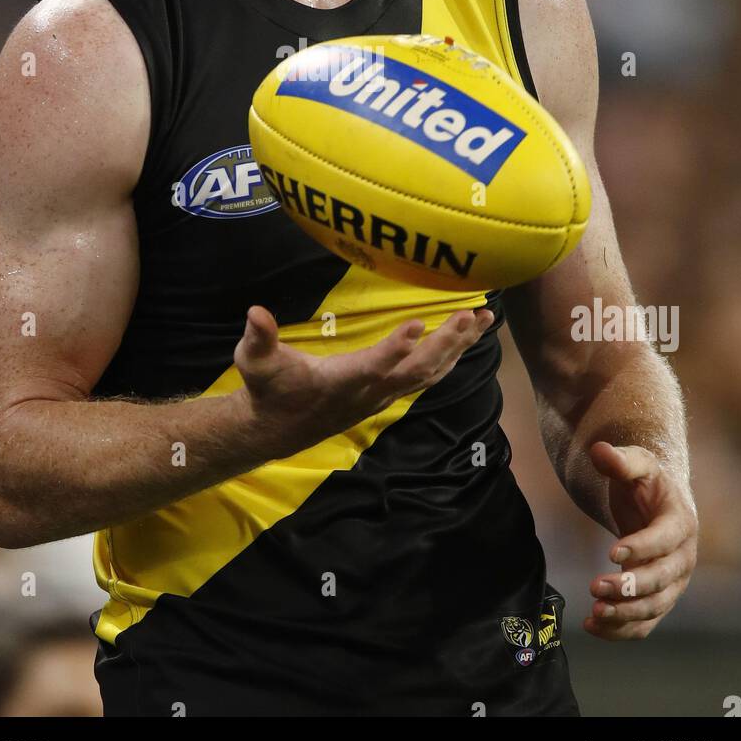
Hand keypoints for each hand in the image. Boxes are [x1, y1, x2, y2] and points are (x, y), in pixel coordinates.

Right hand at [233, 302, 494, 458]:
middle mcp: (369, 392)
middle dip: (446, 344)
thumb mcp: (255, 363)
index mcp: (340, 381)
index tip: (419, 323)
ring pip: (429, 374)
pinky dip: (450, 357)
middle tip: (472, 314)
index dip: (394, 348)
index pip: (373, 365)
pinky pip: (427, 376)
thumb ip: (258, 339)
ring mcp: (382, 395)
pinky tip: (466, 339)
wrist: (276, 428)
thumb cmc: (268, 389)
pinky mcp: (388, 392)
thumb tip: (255, 313)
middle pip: (416, 370)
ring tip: (485, 320)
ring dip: (458, 348)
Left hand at [585, 441, 697, 639]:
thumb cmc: (646, 482)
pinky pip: (645, 622)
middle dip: (631, 587)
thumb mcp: (636, 464)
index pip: (664, 539)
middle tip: (596, 587)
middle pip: (662, 579)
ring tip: (594, 613)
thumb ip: (619, 459)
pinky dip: (621, 630)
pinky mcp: (659, 599)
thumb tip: (600, 450)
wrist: (658, 503)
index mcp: (680, 522)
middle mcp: (682, 557)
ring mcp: (673, 582)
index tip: (611, 552)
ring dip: (626, 614)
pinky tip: (592, 627)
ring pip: (655, 607)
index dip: (641, 547)